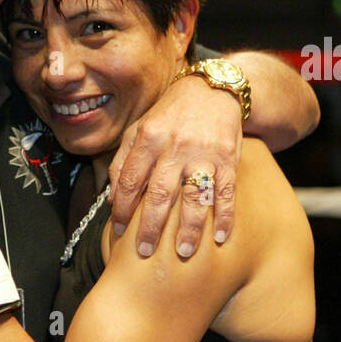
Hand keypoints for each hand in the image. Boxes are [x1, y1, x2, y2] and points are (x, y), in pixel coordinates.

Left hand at [108, 73, 241, 257]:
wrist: (211, 89)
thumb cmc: (169, 115)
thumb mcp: (138, 130)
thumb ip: (122, 162)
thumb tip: (112, 200)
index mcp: (148, 138)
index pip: (131, 180)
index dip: (123, 208)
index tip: (120, 231)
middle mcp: (175, 146)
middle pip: (160, 194)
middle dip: (151, 226)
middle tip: (145, 252)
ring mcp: (203, 153)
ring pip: (194, 196)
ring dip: (189, 228)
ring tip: (184, 252)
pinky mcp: (228, 158)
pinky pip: (226, 192)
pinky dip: (225, 216)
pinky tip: (222, 237)